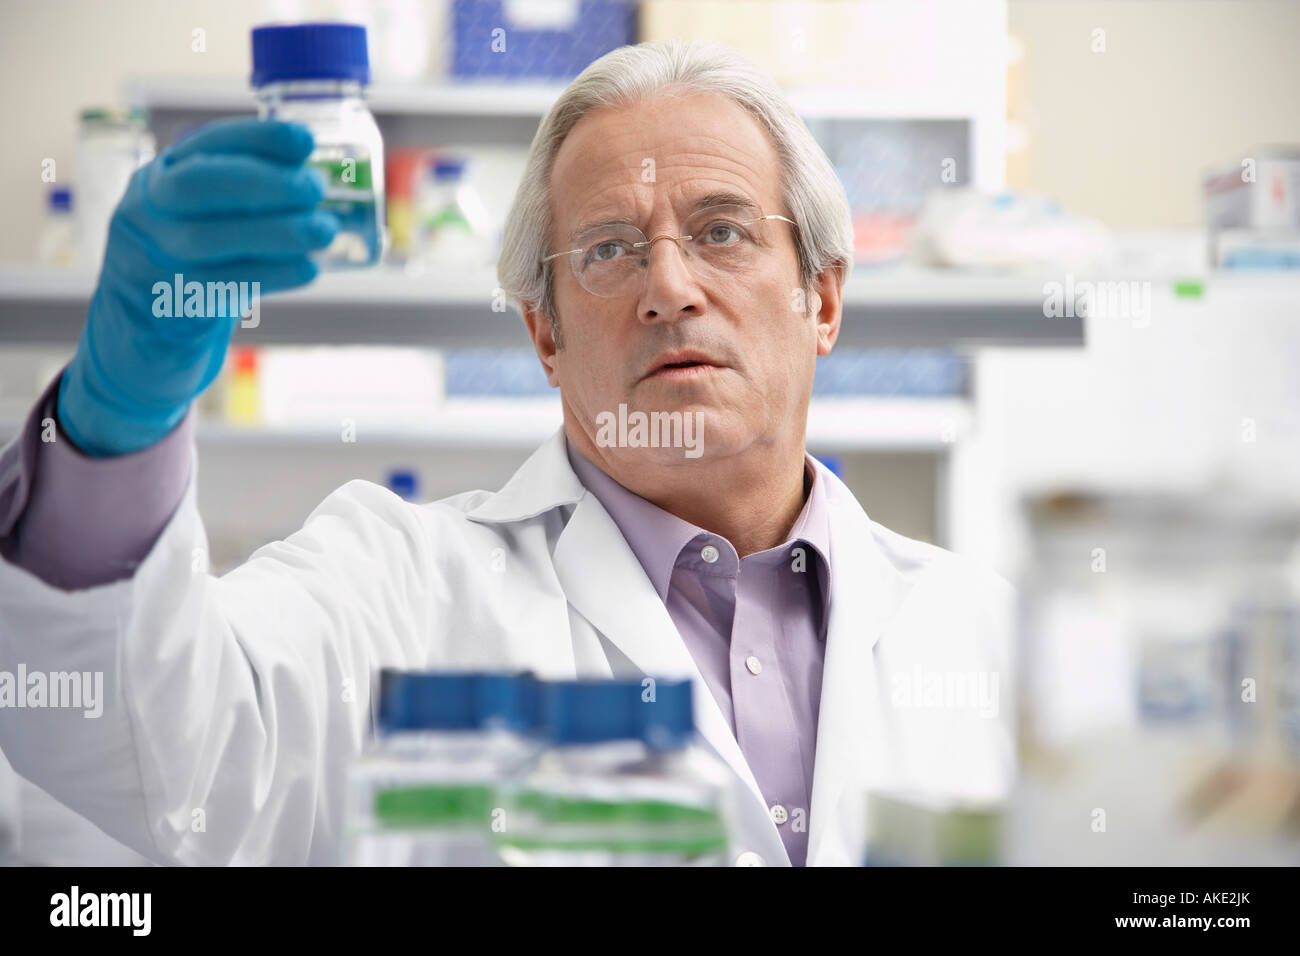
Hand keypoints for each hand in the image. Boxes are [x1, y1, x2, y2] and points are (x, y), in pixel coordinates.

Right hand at [57, 117, 338, 456]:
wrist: (143, 331)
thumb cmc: (194, 262)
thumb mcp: (203, 217)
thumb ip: (245, 197)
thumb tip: (318, 178)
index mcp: (160, 176)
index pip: (206, 144)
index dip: (257, 138)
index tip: (306, 141)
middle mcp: (145, 210)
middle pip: (199, 185)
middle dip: (264, 182)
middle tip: (317, 187)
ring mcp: (150, 258)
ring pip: (211, 238)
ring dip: (277, 231)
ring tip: (325, 229)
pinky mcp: (167, 302)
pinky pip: (223, 285)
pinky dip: (271, 274)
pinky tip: (308, 269)